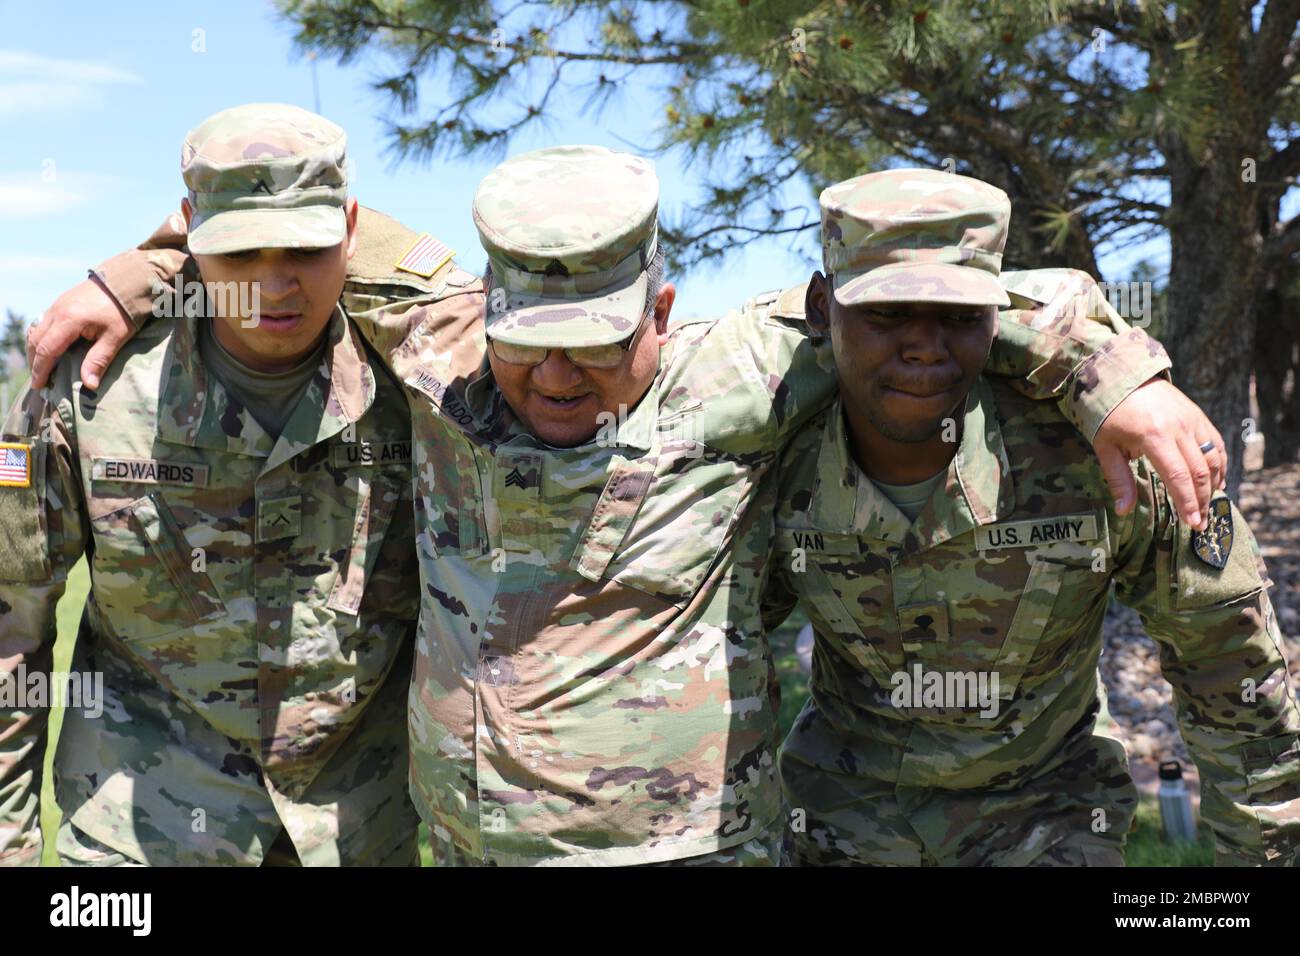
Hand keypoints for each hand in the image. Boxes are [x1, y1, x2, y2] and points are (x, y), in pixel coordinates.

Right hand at [27, 274, 134, 390]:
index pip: (46, 350)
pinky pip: (42, 322)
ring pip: (35, 330)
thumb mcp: (115, 337)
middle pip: (35, 340)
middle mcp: (57, 311)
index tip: (38, 385)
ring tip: (40, 367)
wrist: (127, 280)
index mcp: (69, 320)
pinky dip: (39, 337)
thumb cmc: (124, 310)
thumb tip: (89, 385)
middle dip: (34, 362)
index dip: (40, 370)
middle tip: (38, 380)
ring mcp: (57, 304)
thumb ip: (99, 360)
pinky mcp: (61, 301)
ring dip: (35, 349)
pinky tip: (47, 347)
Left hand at [1094, 377, 1226, 530]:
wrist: (1122, 376)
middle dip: (1202, 500)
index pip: (1178, 476)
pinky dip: (1219, 465)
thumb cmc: (1108, 415)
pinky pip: (1215, 444)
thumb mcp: (1106, 447)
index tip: (1192, 523)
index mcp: (1153, 436)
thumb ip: (1118, 479)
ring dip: (1212, 485)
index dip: (1187, 502)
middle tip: (1200, 522)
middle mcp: (1178, 428)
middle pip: (1199, 471)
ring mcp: (1192, 420)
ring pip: (1212, 458)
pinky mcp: (1198, 415)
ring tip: (1206, 506)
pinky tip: (1215, 482)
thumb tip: (1122, 511)